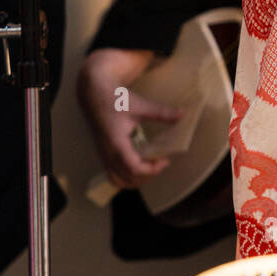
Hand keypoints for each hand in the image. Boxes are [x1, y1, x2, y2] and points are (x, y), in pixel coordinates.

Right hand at [76, 47, 183, 187]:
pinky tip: (139, 164)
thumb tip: (182, 114)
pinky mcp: (103, 154)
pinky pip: (113, 174)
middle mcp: (108, 153)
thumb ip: (161, 112)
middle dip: (147, 175)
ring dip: (136, 180)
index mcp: (117, 143)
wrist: (94, 95)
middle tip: (161, 162)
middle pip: (128, 179)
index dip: (151, 169)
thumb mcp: (140, 105)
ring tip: (150, 166)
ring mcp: (104, 155)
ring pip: (117, 180)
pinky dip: (126, 177)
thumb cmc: (115, 100)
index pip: (134, 168)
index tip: (165, 160)